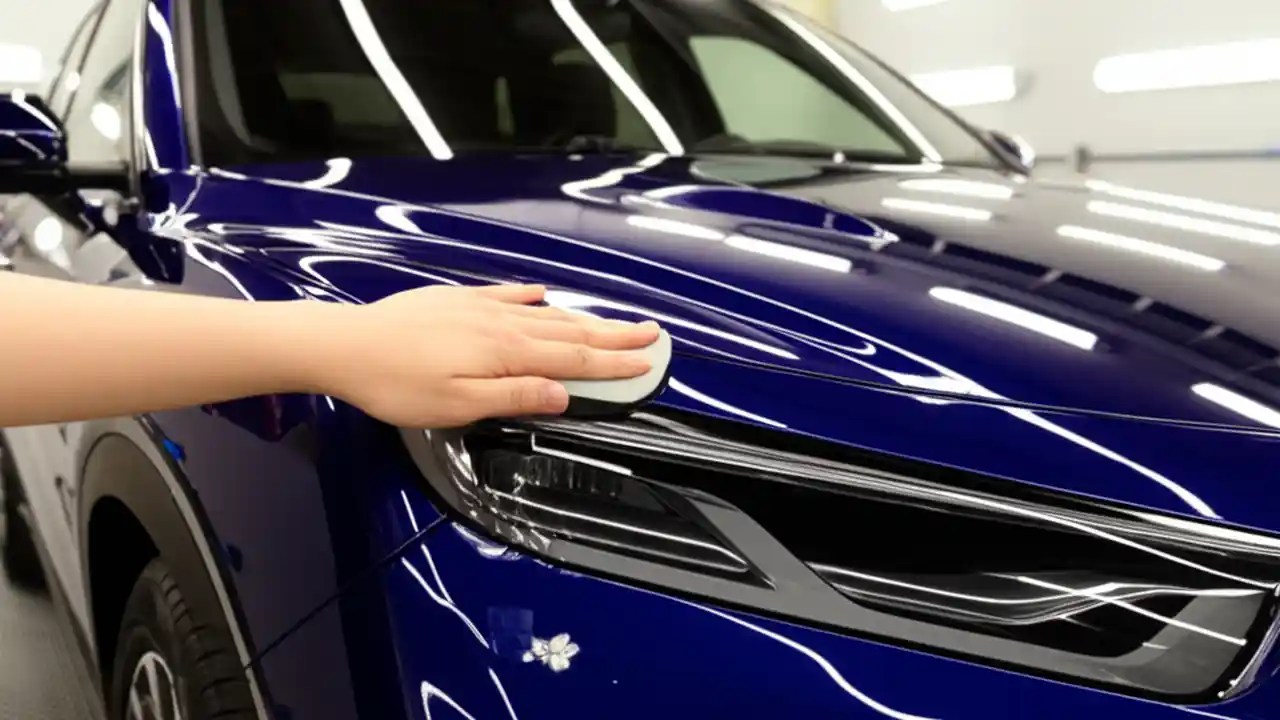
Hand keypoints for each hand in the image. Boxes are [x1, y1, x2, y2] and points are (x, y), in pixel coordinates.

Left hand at [311, 283, 659, 427]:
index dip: (614, 362)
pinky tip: (543, 294)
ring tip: (613, 320)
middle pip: (569, 332)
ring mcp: (478, 308)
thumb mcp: (457, 405)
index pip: (573, 360)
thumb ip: (514, 397)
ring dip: (583, 318)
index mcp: (505, 353)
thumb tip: (563, 394)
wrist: (346, 345)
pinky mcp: (455, 300)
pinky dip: (531, 297)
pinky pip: (506, 295)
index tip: (648, 361)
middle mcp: (500, 324)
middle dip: (613, 335)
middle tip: (651, 334)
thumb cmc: (396, 384)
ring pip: (545, 314)